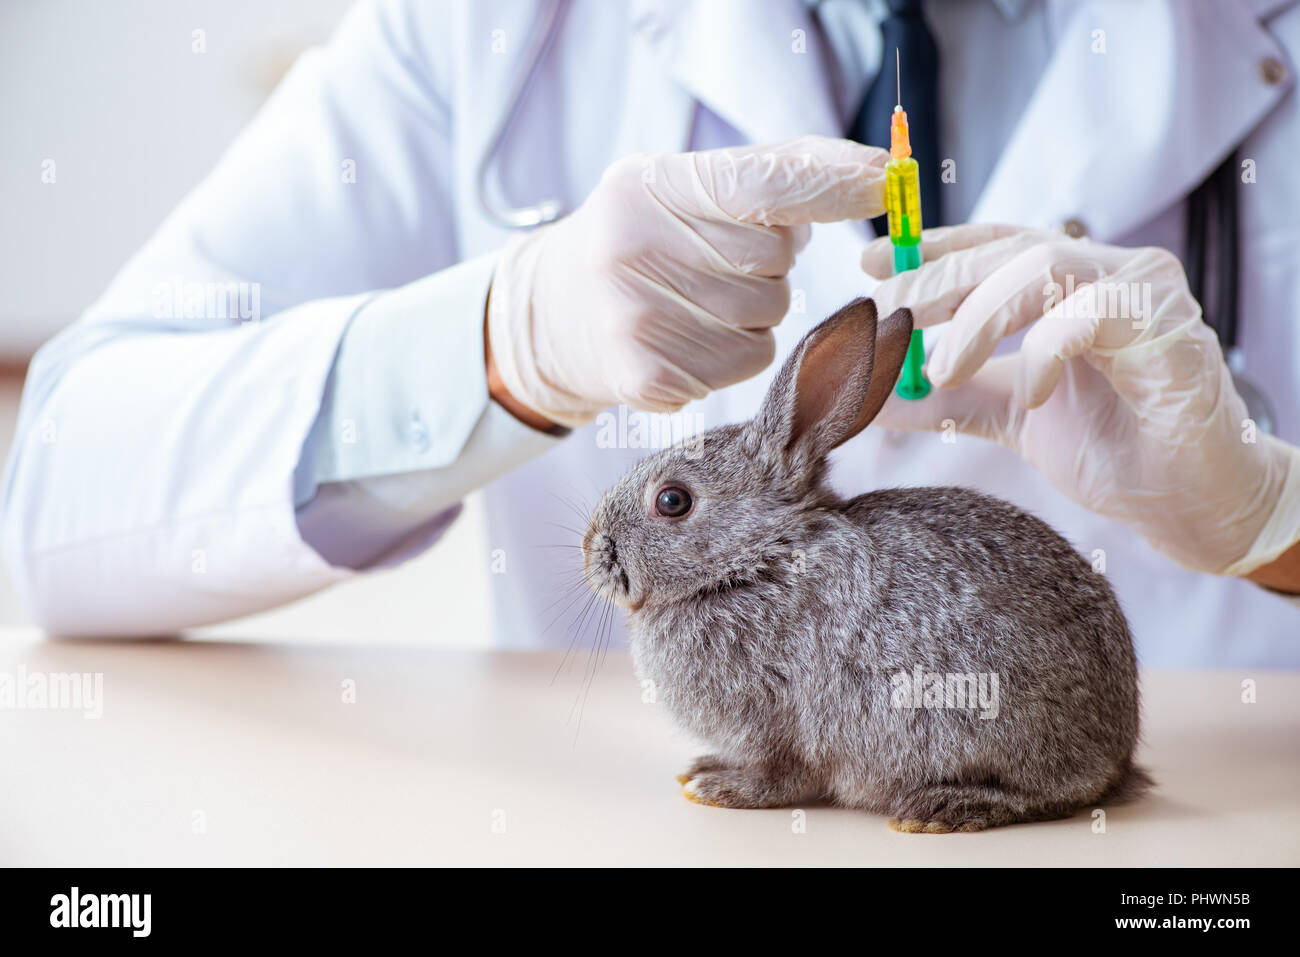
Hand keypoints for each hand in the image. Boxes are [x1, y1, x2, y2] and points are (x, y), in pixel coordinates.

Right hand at [487, 136, 888, 427]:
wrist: (556, 314)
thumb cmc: (642, 238)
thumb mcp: (685, 185)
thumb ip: (776, 170)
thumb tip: (877, 171)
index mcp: (648, 188)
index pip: (761, 185)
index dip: (831, 186)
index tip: (884, 182)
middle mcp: (636, 249)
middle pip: (774, 262)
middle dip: (765, 264)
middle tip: (715, 262)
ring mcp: (639, 319)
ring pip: (769, 319)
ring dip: (752, 312)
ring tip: (696, 301)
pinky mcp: (649, 377)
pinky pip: (748, 362)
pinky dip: (732, 353)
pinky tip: (688, 337)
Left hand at [863, 224, 1299, 579]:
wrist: (1188, 504)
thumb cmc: (1112, 448)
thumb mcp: (1007, 416)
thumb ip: (946, 396)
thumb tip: (870, 390)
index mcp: (1068, 284)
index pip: (991, 241)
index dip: (929, 248)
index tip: (869, 264)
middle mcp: (1106, 272)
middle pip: (1006, 247)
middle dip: (935, 280)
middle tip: (884, 313)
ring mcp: (1142, 292)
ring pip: (1043, 265)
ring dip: (979, 314)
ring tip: (942, 366)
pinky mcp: (1169, 327)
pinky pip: (1094, 316)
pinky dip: (1045, 349)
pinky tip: (1029, 392)